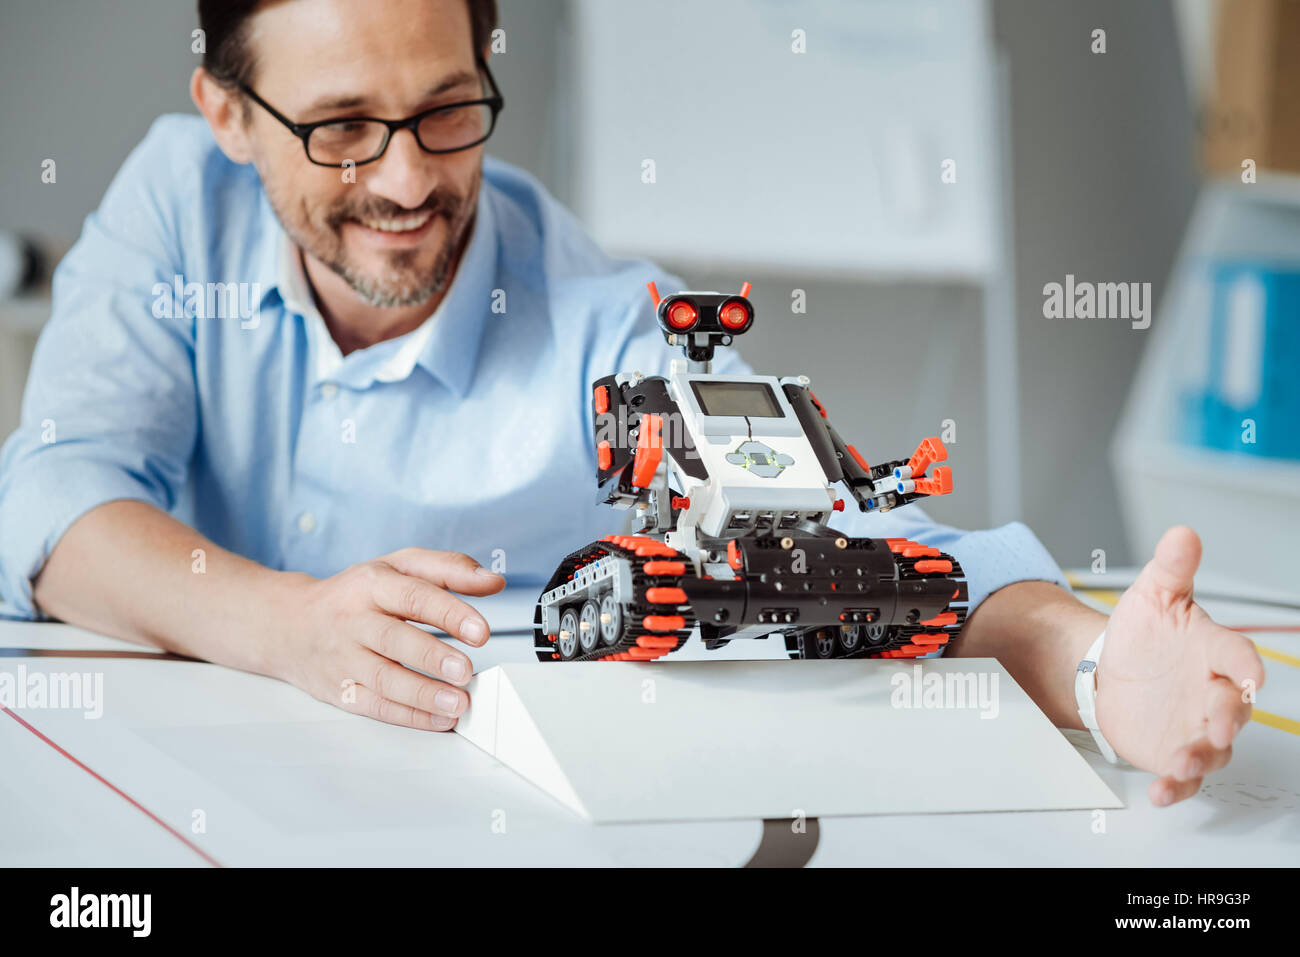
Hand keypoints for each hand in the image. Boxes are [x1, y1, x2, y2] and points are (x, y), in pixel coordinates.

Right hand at [269, 547, 505, 730]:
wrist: (288, 624)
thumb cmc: (354, 594)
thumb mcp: (398, 566)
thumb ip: (449, 569)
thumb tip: (493, 581)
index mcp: (372, 584)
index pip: (413, 596)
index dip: (448, 613)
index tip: (480, 630)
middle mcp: (354, 620)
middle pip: (393, 639)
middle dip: (432, 657)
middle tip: (465, 671)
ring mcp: (343, 658)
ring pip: (382, 679)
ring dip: (422, 695)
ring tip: (458, 703)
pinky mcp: (339, 689)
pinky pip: (374, 706)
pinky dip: (408, 716)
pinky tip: (438, 718)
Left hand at [1095, 526, 1265, 806]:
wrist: (1113, 669)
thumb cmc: (1143, 634)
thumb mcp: (1152, 596)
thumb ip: (1171, 568)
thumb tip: (1182, 534)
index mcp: (1214, 651)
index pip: (1239, 656)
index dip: (1246, 665)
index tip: (1250, 675)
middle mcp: (1215, 692)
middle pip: (1232, 708)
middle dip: (1227, 717)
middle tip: (1214, 723)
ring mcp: (1197, 726)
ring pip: (1214, 748)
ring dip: (1201, 757)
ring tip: (1181, 762)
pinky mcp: (1176, 751)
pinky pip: (1186, 776)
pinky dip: (1176, 786)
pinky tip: (1162, 790)